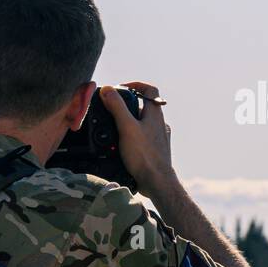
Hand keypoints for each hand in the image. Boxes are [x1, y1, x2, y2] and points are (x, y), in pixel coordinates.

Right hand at [100, 81, 178, 198]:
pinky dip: (130, 138)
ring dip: (127, 123)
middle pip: (143, 106)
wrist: (157, 182)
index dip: (135, 85)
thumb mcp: (126, 127)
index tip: (121, 89)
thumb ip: (117, 107)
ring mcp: (158, 138)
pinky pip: (141, 138)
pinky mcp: (154, 150)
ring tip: (112, 130)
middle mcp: (159, 124)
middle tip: (111, 111)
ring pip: (141, 124)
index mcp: (155, 114)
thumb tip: (108, 89)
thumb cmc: (144, 155)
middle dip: (126, 107)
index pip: (150, 89)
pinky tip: (120, 146)